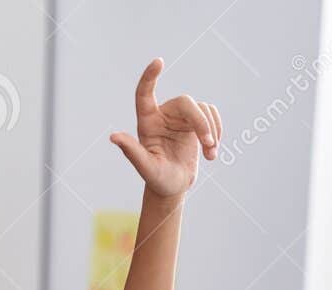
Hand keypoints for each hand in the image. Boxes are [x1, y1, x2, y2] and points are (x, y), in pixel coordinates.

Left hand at [109, 58, 221, 197]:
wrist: (174, 186)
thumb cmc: (157, 180)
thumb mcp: (146, 168)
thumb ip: (132, 152)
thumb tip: (114, 137)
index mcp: (147, 122)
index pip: (145, 93)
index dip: (150, 76)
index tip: (159, 62)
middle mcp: (163, 115)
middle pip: (186, 103)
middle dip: (201, 122)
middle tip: (209, 145)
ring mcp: (180, 118)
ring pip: (202, 108)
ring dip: (211, 130)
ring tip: (211, 155)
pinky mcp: (195, 123)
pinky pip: (211, 114)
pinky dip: (217, 131)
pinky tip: (213, 151)